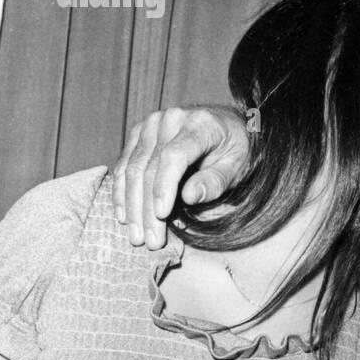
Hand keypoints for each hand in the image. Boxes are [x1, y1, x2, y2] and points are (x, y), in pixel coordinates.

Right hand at [111, 106, 249, 247]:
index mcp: (200, 124)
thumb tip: (189, 196)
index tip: (162, 215)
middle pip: (148, 167)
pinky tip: (124, 215)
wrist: (226, 125)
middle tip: (149, 240)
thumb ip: (215, 181)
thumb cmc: (235, 149)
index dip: (164, 187)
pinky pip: (124, 164)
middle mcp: (171, 119)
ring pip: (131, 169)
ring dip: (131, 206)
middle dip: (146, 208)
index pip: (173, 156)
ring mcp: (151, 124)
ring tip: (136, 235)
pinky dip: (122, 192)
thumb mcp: (237, 166)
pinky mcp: (139, 133)